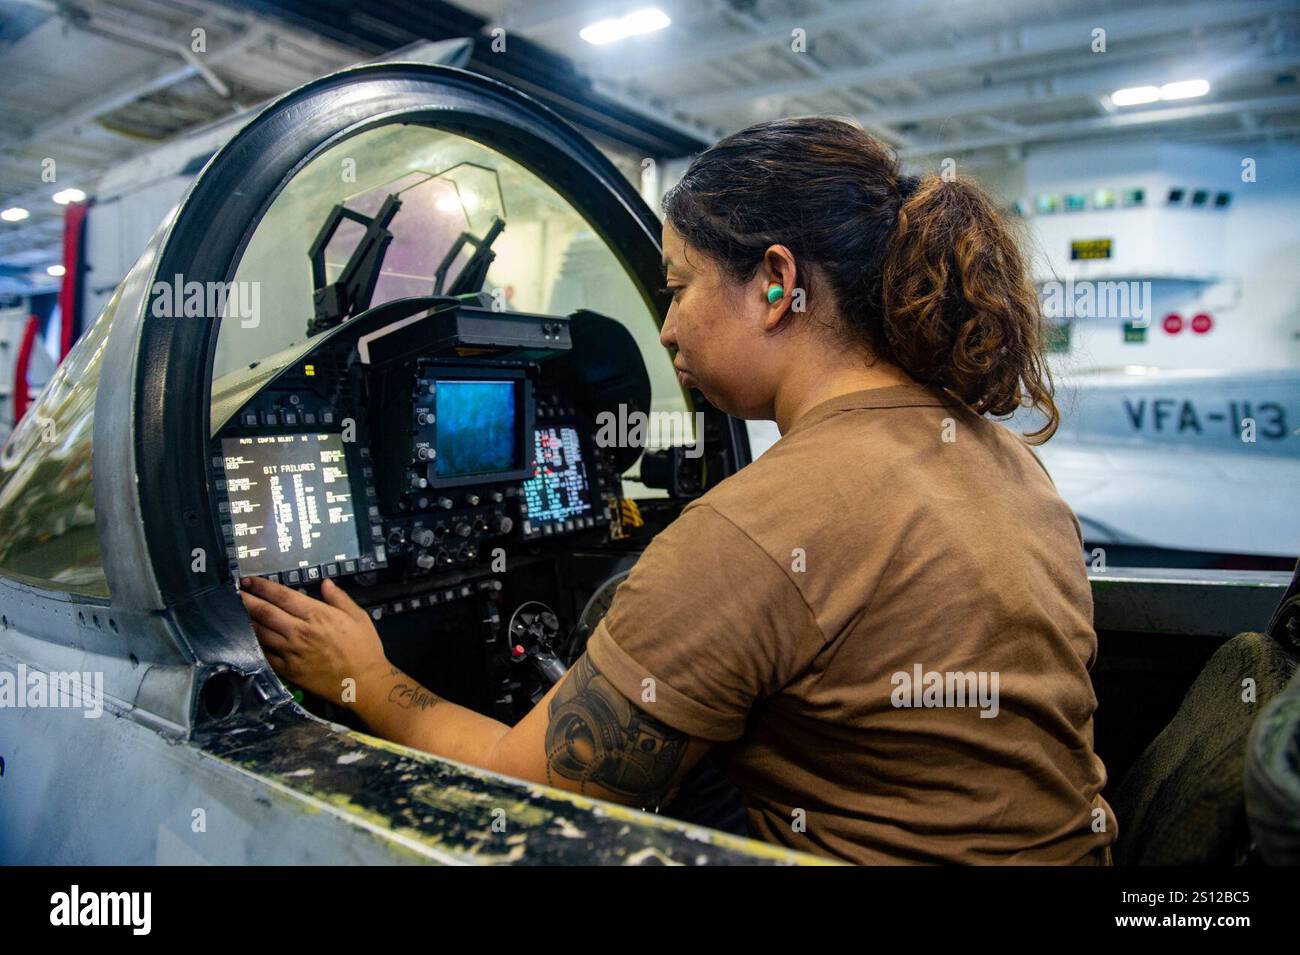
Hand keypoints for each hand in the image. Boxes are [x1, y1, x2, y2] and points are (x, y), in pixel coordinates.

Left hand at [239, 575, 388, 705]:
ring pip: (261, 632)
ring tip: (237, 610)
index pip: (283, 596)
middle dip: (248, 599)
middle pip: (265, 612)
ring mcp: (291, 652)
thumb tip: (325, 583)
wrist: (364, 683)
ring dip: (247, 619)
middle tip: (235, 591)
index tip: (249, 581)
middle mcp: (299, 631)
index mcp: (317, 615)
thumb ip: (340, 598)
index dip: (263, 587)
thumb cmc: (364, 648)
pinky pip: (266, 653)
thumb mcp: (359, 617)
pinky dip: (255, 643)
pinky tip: (249, 636)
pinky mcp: (288, 670)